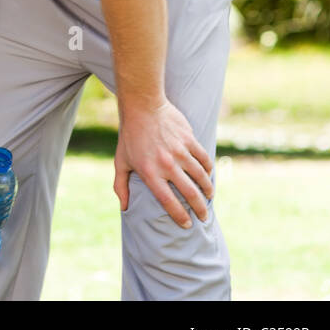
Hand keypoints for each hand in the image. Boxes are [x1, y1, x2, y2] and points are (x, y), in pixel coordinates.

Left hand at [114, 99, 213, 227]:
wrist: (142, 105)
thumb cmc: (130, 135)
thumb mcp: (121, 161)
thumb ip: (121, 185)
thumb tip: (124, 208)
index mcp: (150, 173)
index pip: (169, 202)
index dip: (180, 217)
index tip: (187, 224)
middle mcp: (167, 164)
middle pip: (191, 194)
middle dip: (200, 209)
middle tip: (204, 217)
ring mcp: (180, 151)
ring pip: (201, 177)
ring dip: (208, 190)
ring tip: (208, 198)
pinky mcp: (189, 139)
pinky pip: (204, 159)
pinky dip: (208, 170)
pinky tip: (208, 175)